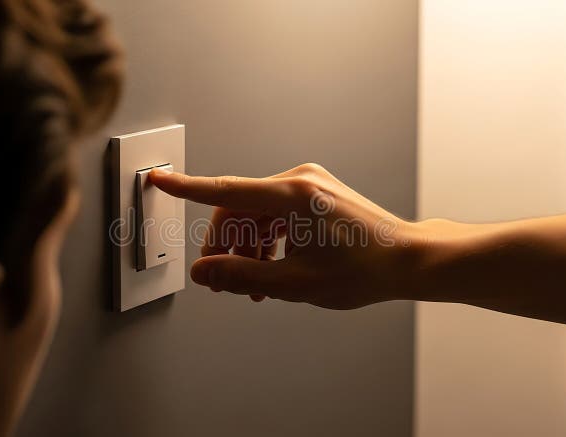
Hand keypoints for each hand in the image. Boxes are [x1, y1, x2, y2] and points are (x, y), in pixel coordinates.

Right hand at [150, 163, 424, 308]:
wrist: (406, 260)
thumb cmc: (364, 269)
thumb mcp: (294, 282)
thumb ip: (241, 276)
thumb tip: (204, 272)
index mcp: (292, 196)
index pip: (226, 191)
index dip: (186, 187)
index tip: (159, 179)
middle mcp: (299, 181)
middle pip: (238, 209)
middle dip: (225, 246)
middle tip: (220, 281)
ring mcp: (309, 185)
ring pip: (256, 214)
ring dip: (246, 248)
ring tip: (248, 286)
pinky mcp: (315, 194)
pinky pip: (275, 213)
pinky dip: (265, 241)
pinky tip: (267, 271)